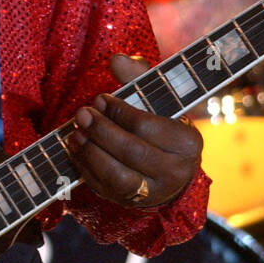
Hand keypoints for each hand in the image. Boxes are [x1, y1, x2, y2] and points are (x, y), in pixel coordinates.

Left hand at [65, 53, 202, 209]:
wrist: (168, 168)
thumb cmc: (161, 126)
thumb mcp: (157, 99)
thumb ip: (139, 75)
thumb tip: (116, 59)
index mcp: (188, 142)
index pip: (147, 127)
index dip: (119, 112)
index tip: (100, 98)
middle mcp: (175, 171)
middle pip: (131, 151)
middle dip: (102, 130)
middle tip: (82, 113)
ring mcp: (153, 192)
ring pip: (117, 175)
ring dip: (91, 152)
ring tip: (75, 132)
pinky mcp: (132, 203)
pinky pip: (104, 188)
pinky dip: (85, 167)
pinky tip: (75, 149)